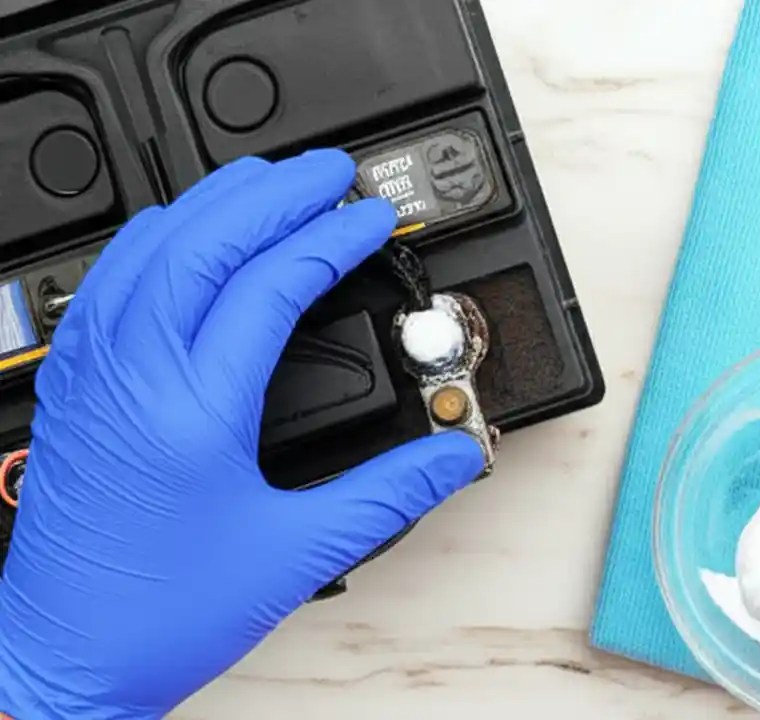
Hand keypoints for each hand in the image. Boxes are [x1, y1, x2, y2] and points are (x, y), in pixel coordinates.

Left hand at [0, 150, 484, 718]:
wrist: (60, 659)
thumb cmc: (156, 614)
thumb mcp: (298, 554)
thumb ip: (390, 494)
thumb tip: (454, 454)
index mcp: (193, 408)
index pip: (271, 281)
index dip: (331, 238)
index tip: (371, 218)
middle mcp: (134, 374)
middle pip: (205, 238)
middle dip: (276, 192)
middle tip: (331, 172)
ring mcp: (94, 374)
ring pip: (149, 245)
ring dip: (215, 201)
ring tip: (269, 182)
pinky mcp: (76, 387)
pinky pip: (111, 277)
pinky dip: (160, 236)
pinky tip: (184, 233)